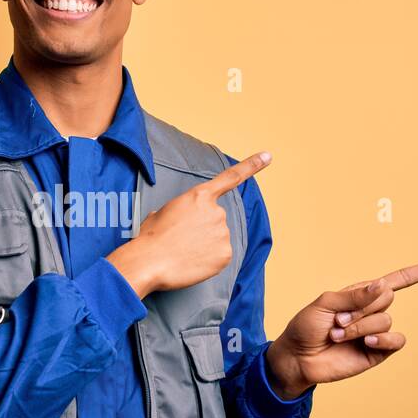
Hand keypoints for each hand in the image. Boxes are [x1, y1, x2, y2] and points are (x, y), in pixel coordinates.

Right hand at [106, 152, 272, 298]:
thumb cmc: (150, 238)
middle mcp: (216, 211)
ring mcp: (223, 233)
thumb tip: (183, 222)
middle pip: (215, 219)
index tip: (268, 156)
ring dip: (204, 245)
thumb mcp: (162, 212)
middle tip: (181, 239)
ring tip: (183, 251)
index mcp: (199, 196)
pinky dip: (208, 260)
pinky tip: (192, 261)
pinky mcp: (225, 254)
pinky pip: (219, 255)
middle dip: (202, 229)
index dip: (252, 166)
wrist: (149, 262)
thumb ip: (182, 211)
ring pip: (217, 239)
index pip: (231, 177)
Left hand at [265, 259, 417, 396]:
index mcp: (361, 294)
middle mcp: (371, 312)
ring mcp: (376, 332)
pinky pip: (395, 340)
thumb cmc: (306, 327)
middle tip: (336, 321)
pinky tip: (365, 343)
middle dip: (359, 307)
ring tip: (337, 335)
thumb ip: (354, 294)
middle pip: (386, 298)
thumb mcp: (325, 302)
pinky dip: (382, 339)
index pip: (397, 281)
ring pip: (385, 319)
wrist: (298, 358)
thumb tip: (383, 285)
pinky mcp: (377, 352)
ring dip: (359, 327)